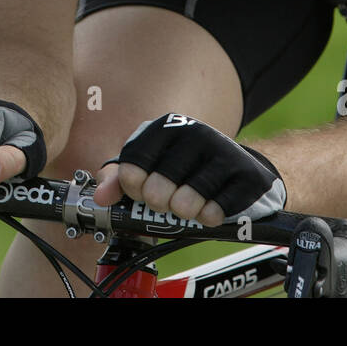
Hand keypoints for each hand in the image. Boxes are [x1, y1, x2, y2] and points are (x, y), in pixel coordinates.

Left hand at [92, 113, 285, 224]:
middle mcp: (194, 133)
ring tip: (189, 207)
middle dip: (159, 204)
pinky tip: (211, 209)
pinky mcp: (245, 175)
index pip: (131, 166)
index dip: (132, 188)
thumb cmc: (188, 169)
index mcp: (166, 126)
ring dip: (184, 213)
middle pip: (155, 190)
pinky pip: (215, 211)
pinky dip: (208, 218)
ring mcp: (223, 152)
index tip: (141, 191)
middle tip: (169, 201)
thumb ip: (119, 177)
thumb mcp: (152, 165)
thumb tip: (101, 196)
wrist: (241, 167)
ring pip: (185, 203)